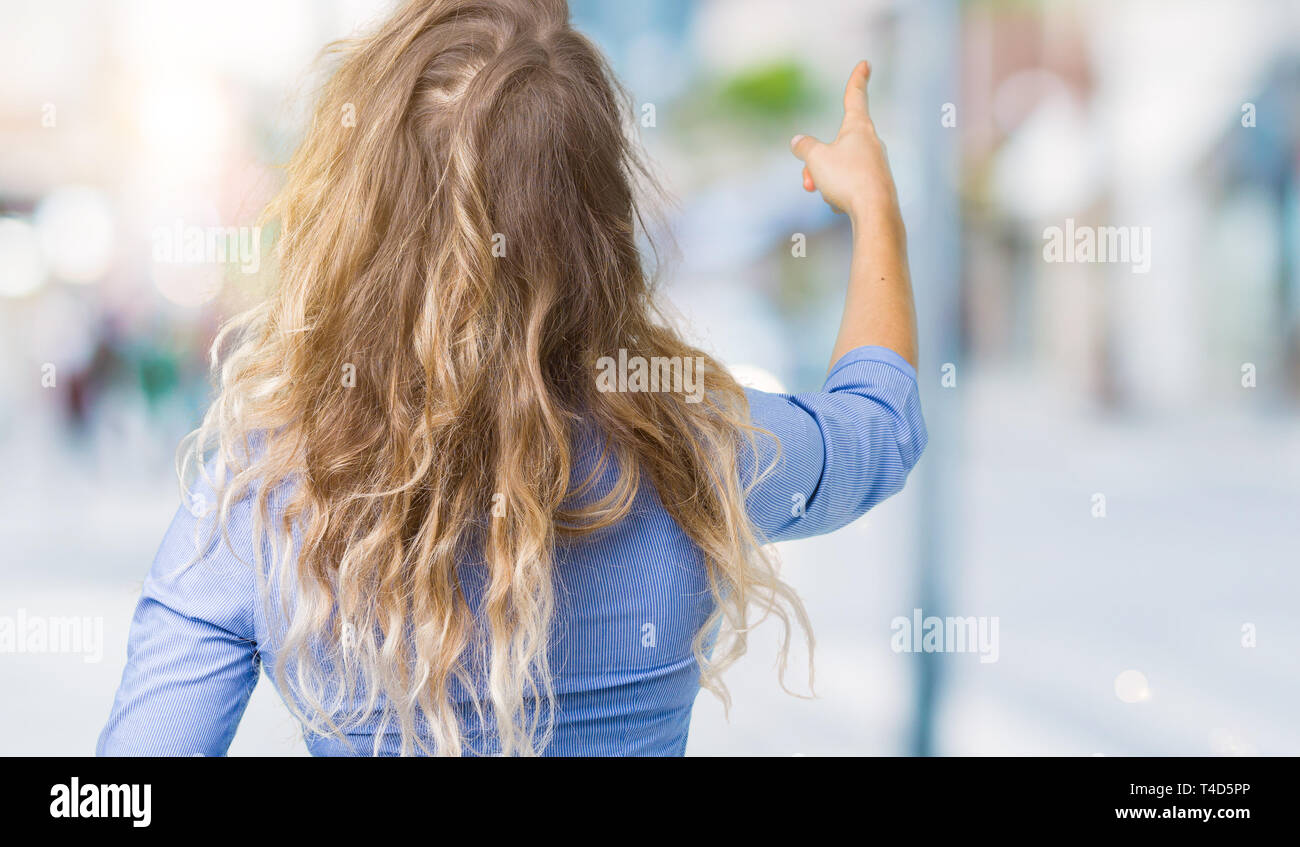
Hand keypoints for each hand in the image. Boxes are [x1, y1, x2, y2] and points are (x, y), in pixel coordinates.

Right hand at [790, 61, 897, 221]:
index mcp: (858, 128)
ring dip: (825, 180)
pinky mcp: (877, 184)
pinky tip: (839, 205)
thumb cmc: (847, 179)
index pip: (855, 97)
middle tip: (809, 182)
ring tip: (824, 193)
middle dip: (818, 163)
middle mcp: (871, 142)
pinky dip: (838, 192)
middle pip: (836, 145)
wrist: (876, 213)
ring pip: (840, 167)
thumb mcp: (816, 160)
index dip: (857, 79)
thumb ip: (804, 147)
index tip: (866, 64)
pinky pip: (849, 184)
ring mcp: (876, 164)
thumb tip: (798, 141)